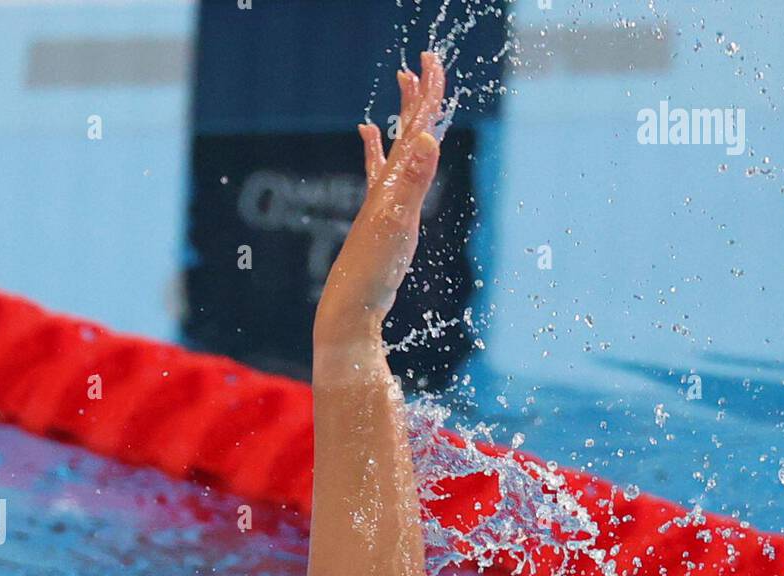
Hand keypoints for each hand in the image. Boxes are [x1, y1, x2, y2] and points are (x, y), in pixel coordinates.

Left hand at [314, 51, 446, 344]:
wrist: (351, 308)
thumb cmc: (372, 270)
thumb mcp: (398, 223)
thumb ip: (414, 181)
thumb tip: (426, 137)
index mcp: (394, 184)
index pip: (414, 130)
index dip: (426, 96)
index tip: (432, 61)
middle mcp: (386, 189)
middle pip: (404, 133)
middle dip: (416, 98)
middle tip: (424, 63)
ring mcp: (383, 205)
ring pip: (395, 151)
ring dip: (401, 120)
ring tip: (401, 89)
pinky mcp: (381, 223)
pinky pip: (382, 178)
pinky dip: (377, 155)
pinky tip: (370, 141)